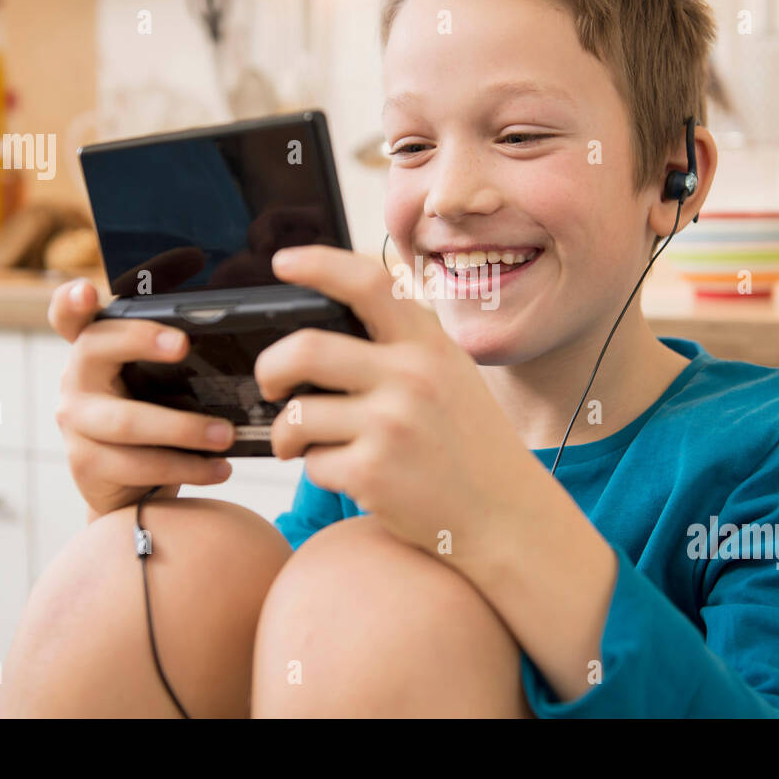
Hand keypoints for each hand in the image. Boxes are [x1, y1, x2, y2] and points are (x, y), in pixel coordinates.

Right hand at [46, 278, 238, 517]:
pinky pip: (139, 464)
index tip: (87, 289)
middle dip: (141, 340)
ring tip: (226, 435)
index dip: (71, 300)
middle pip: (97, 348)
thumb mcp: (161, 385)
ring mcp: (76, 423)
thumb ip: (174, 360)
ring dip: (184, 427)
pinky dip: (187, 467)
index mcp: (95, 351)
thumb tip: (238, 341)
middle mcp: (76, 380)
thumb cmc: (156, 423)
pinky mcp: (87, 464)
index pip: (71, 316)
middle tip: (183, 344)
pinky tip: (218, 468)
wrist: (134, 491)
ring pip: (127, 420)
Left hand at [255, 245, 548, 556]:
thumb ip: (401, 347)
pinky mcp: (374, 473)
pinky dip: (321, 471)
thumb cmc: (469, 445)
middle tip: (272, 387)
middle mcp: (412, 376)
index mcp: (429, 343)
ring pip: (298, 415)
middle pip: (304, 349)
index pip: (366, 282)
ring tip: (305, 445)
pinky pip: (313, 463)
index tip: (282, 263)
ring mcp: (392, 425)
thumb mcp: (450, 375)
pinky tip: (351, 476)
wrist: (508, 515)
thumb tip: (321, 331)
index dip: (317, 264)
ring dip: (288, 435)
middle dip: (271, 370)